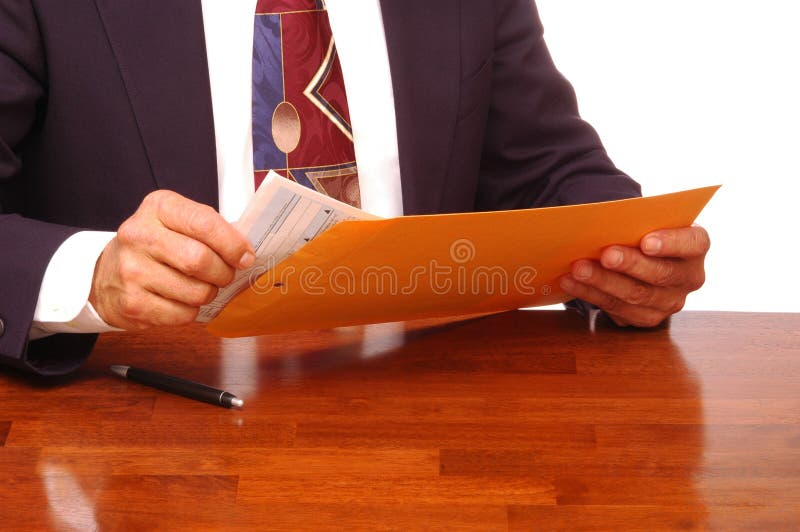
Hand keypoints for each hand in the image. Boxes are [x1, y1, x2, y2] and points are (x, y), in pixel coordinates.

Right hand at [89, 190, 254, 329]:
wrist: (106, 275)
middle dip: (223, 272)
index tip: (245, 256)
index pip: (205, 222)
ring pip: (195, 291)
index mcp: (158, 207)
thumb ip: (209, 229)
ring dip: (208, 293)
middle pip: (200, 259)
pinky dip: (191, 311)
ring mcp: (132, 270)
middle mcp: (139, 235)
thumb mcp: (177, 222)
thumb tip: (246, 252)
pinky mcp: (132, 303)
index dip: (233, 244)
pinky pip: (182, 314)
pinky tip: (181, 300)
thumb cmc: (155, 247)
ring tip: (200, 287)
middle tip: (225, 275)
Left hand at [559, 225, 709, 327]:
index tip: (646, 241)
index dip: (671, 243)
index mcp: (695, 246)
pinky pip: (617, 308)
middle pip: (661, 274)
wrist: (641, 257)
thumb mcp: (648, 222)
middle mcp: (689, 277)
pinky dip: (590, 294)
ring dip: (603, 281)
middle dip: (630, 264)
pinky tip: (571, 282)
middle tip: (605, 255)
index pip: (693, 244)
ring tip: (578, 268)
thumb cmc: (643, 231)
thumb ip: (636, 221)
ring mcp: (669, 302)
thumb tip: (602, 219)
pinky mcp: (647, 317)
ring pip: (635, 295)